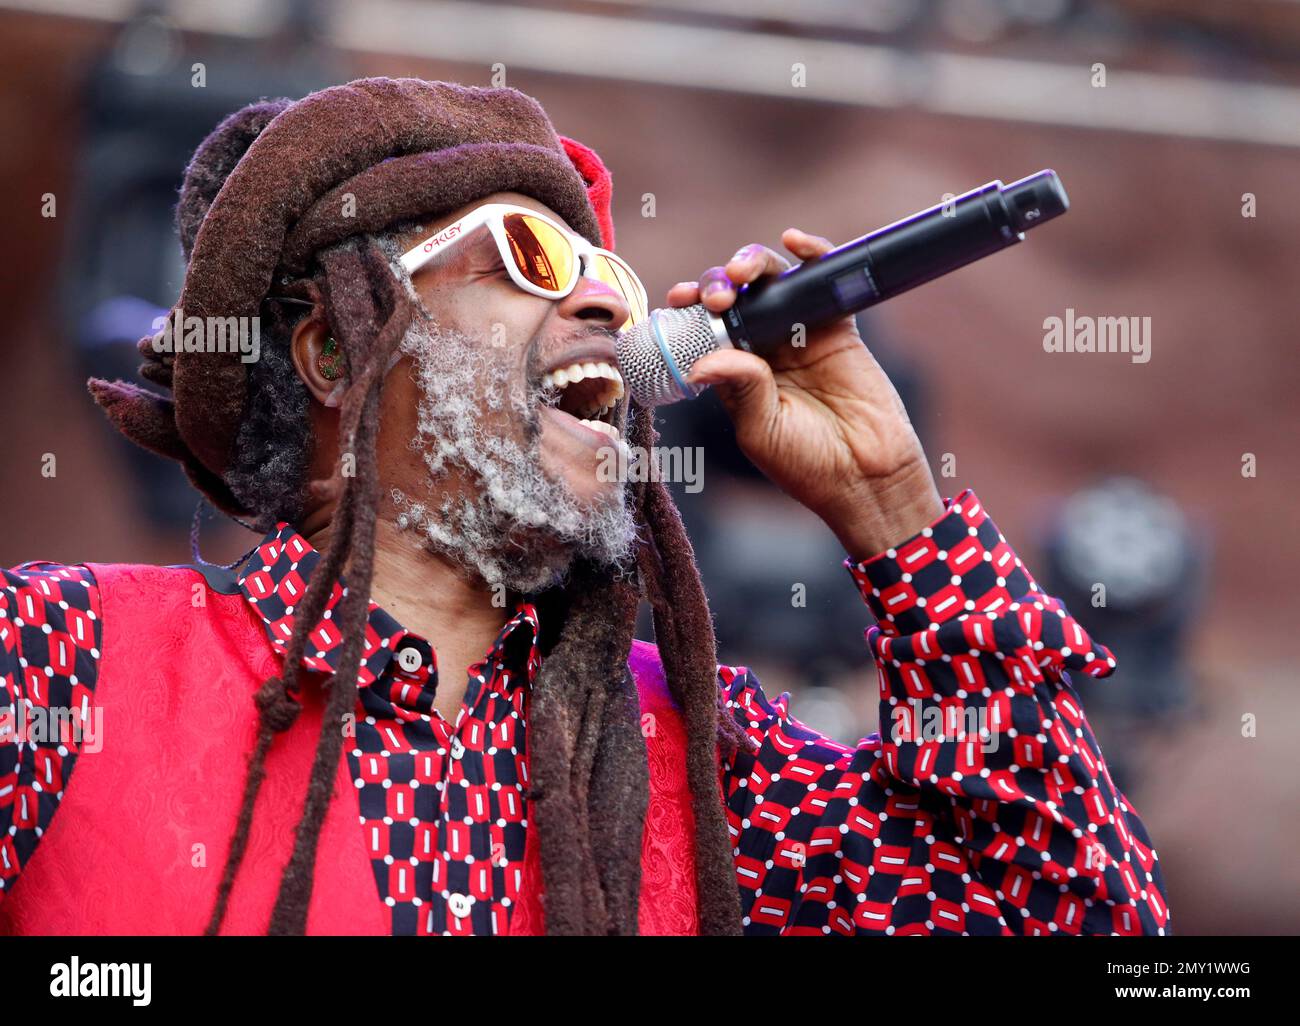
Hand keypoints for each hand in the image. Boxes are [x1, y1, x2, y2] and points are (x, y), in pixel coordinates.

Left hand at [669, 228, 943, 558]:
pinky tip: (794, 242)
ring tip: (742, 272)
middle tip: (717, 297)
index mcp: (734, 374)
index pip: (702, 329)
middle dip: (717, 285)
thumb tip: (703, 361)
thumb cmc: (808, 465)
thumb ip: (738, 389)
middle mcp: (763, 349)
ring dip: (752, 265)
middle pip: (733, 298)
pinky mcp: (838, 327)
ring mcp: (800, 334)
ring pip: (770, 283)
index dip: (688, 310)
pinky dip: (811, 255)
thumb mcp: (761, 430)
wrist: (867, 476)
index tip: (678, 302)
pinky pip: (822, 281)